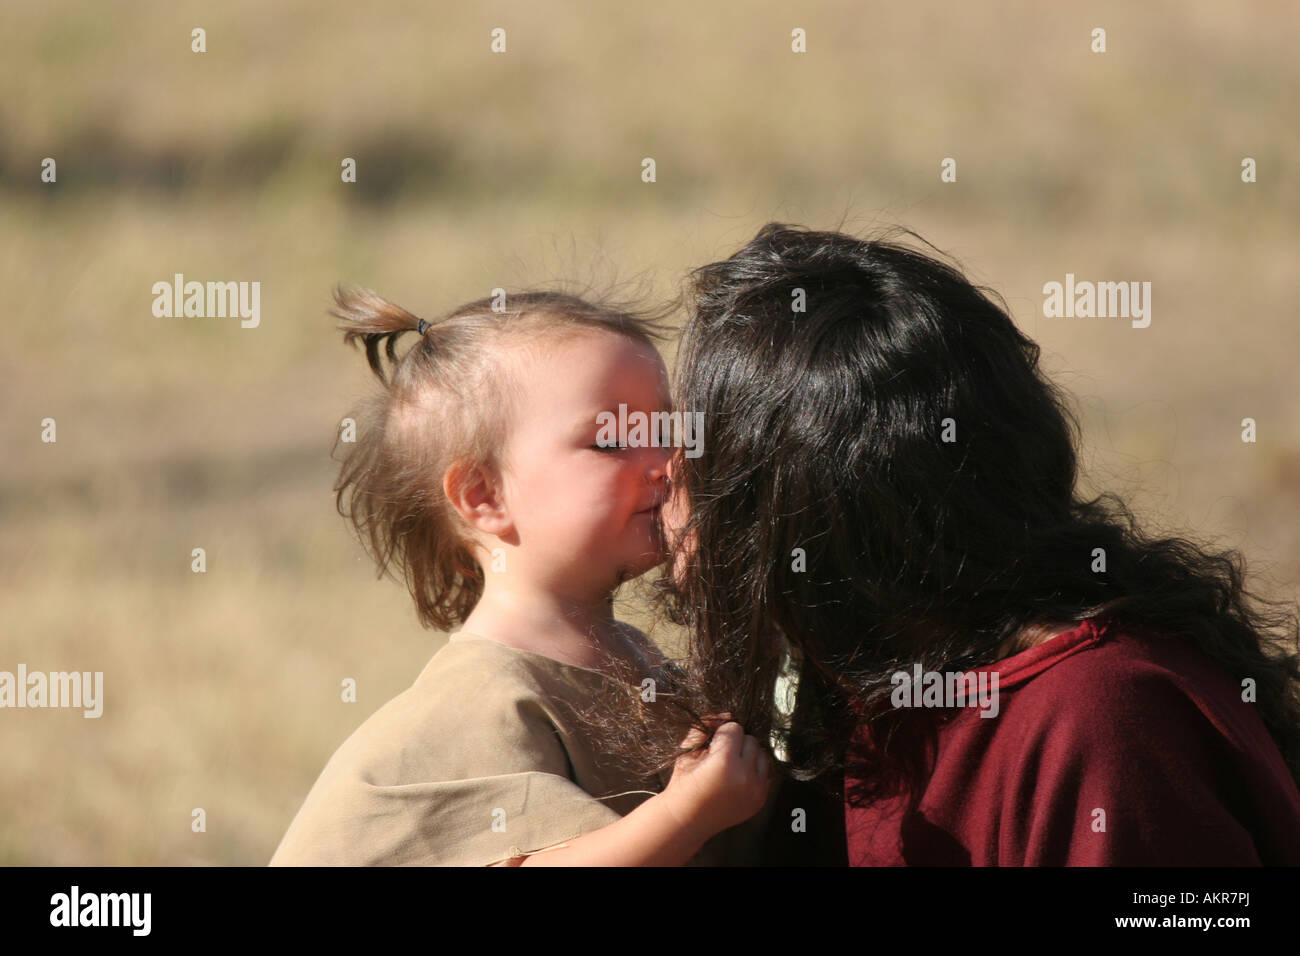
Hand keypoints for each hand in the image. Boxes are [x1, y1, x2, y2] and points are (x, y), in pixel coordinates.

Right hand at [659, 714, 771, 842]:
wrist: (687, 819)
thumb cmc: (685, 783)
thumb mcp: (689, 750)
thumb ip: (707, 726)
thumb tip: (728, 715)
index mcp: (724, 763)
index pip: (735, 728)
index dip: (721, 734)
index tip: (712, 746)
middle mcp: (744, 777)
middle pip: (751, 740)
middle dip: (736, 744)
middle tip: (720, 758)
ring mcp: (755, 790)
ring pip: (762, 754)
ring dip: (748, 756)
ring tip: (730, 768)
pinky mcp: (761, 799)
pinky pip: (766, 771)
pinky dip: (754, 771)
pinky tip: (738, 778)